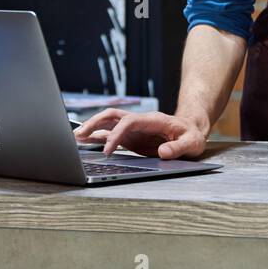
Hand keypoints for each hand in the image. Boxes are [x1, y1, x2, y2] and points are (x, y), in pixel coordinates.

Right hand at [73, 108, 208, 159]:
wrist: (191, 129)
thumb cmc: (192, 134)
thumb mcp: (192, 142)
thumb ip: (179, 148)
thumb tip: (163, 153)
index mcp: (152, 120)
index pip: (128, 122)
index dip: (116, 134)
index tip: (108, 149)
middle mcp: (139, 121)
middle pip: (113, 115)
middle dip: (95, 123)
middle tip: (79, 135)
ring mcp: (134, 129)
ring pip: (108, 122)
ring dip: (92, 127)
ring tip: (75, 137)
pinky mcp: (131, 137)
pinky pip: (111, 134)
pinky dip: (97, 136)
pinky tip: (85, 141)